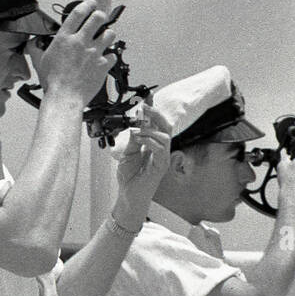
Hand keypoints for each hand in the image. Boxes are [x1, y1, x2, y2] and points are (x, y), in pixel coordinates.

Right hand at [35, 0, 118, 104]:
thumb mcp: (40, 61)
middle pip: (97, 18)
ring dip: (108, 34)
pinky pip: (113, 55)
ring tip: (106, 38)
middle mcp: (81, 42)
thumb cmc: (53, 82)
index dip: (87, 5)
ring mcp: (94, 53)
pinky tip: (106, 59)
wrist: (64, 98)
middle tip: (101, 18)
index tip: (91, 4)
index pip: (78, 13)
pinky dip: (110, 57)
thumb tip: (33, 42)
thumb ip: (36, 48)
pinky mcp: (103, 65)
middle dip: (101, 16)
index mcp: (65, 38)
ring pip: (109, 34)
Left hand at [113, 105, 171, 223]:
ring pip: (165, 136)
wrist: (128, 195)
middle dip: (156, 114)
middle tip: (144, 108)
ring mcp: (162, 158)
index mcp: (153, 145)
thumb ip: (133, 140)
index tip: (146, 100)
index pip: (157, 124)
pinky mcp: (161, 166)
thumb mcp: (128, 153)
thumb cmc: (130, 177)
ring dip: (150, 129)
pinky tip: (139, 139)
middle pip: (166, 126)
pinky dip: (149, 141)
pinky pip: (161, 149)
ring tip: (137, 130)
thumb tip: (136, 126)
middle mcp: (160, 150)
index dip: (153, 111)